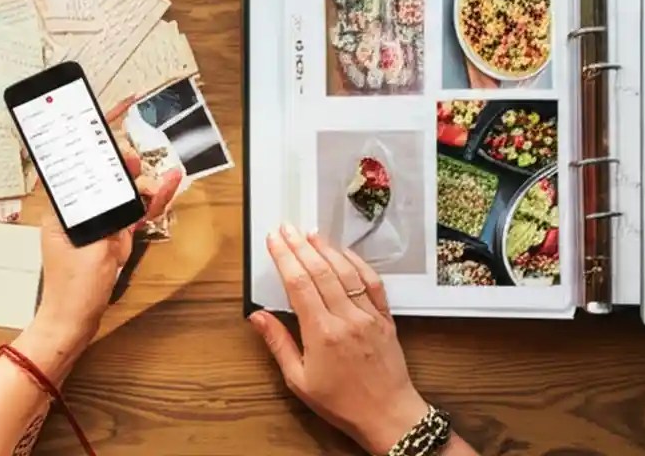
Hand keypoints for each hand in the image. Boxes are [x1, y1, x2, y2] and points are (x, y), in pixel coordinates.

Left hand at [30, 97, 182, 352]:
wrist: (74, 320)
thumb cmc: (75, 289)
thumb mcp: (97, 249)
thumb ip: (114, 219)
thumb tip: (130, 191)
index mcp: (64, 210)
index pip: (80, 166)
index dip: (94, 144)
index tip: (107, 123)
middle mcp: (79, 211)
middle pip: (104, 176)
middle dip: (124, 164)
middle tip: (136, 158)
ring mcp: (96, 222)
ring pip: (122, 192)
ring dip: (142, 182)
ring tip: (160, 175)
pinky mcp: (111, 234)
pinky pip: (131, 212)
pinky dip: (148, 201)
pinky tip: (166, 186)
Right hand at [249, 225, 428, 454]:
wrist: (387, 415)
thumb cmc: (341, 403)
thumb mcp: (299, 380)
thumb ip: (278, 343)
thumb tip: (258, 317)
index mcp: (321, 333)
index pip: (298, 283)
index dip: (284, 257)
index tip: (273, 240)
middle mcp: (346, 318)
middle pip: (320, 271)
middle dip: (300, 246)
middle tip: (286, 228)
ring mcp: (368, 315)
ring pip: (345, 272)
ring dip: (326, 249)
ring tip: (311, 234)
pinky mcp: (385, 318)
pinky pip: (372, 282)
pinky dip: (358, 264)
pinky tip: (345, 254)